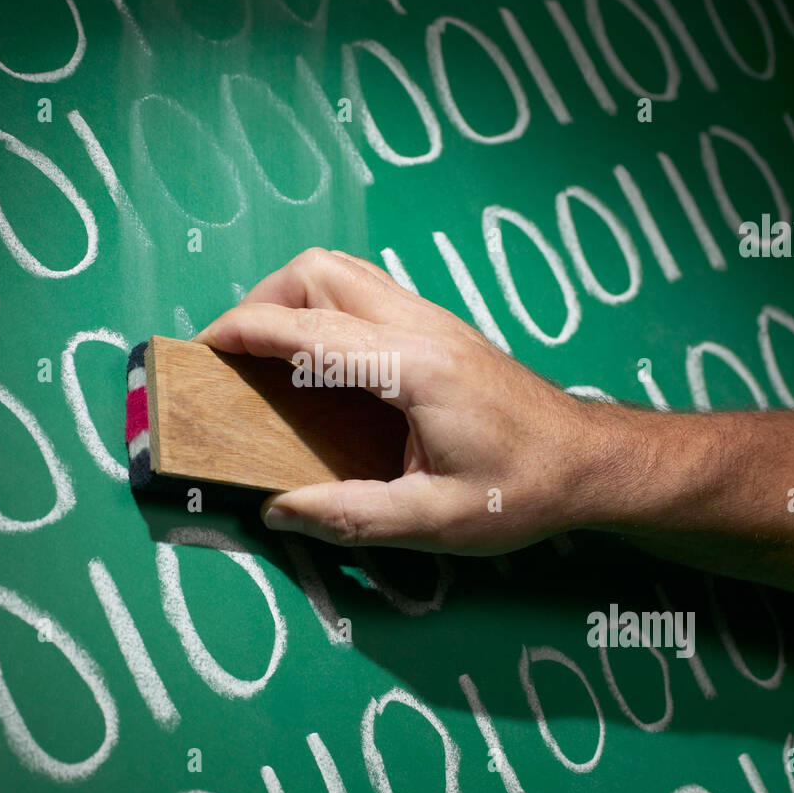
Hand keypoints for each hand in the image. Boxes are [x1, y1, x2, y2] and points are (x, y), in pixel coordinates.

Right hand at [195, 248, 617, 553]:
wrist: (591, 460)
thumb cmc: (523, 492)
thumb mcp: (437, 522)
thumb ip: (353, 516)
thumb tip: (278, 511)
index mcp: (414, 369)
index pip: (309, 329)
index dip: (245, 331)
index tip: (202, 348)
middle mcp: (420, 326)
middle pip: (319, 272)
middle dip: (263, 301)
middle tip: (235, 356)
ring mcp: (432, 318)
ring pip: (342, 271)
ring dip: (292, 298)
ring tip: (267, 352)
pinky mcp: (439, 326)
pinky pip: (363, 291)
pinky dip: (323, 307)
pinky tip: (318, 359)